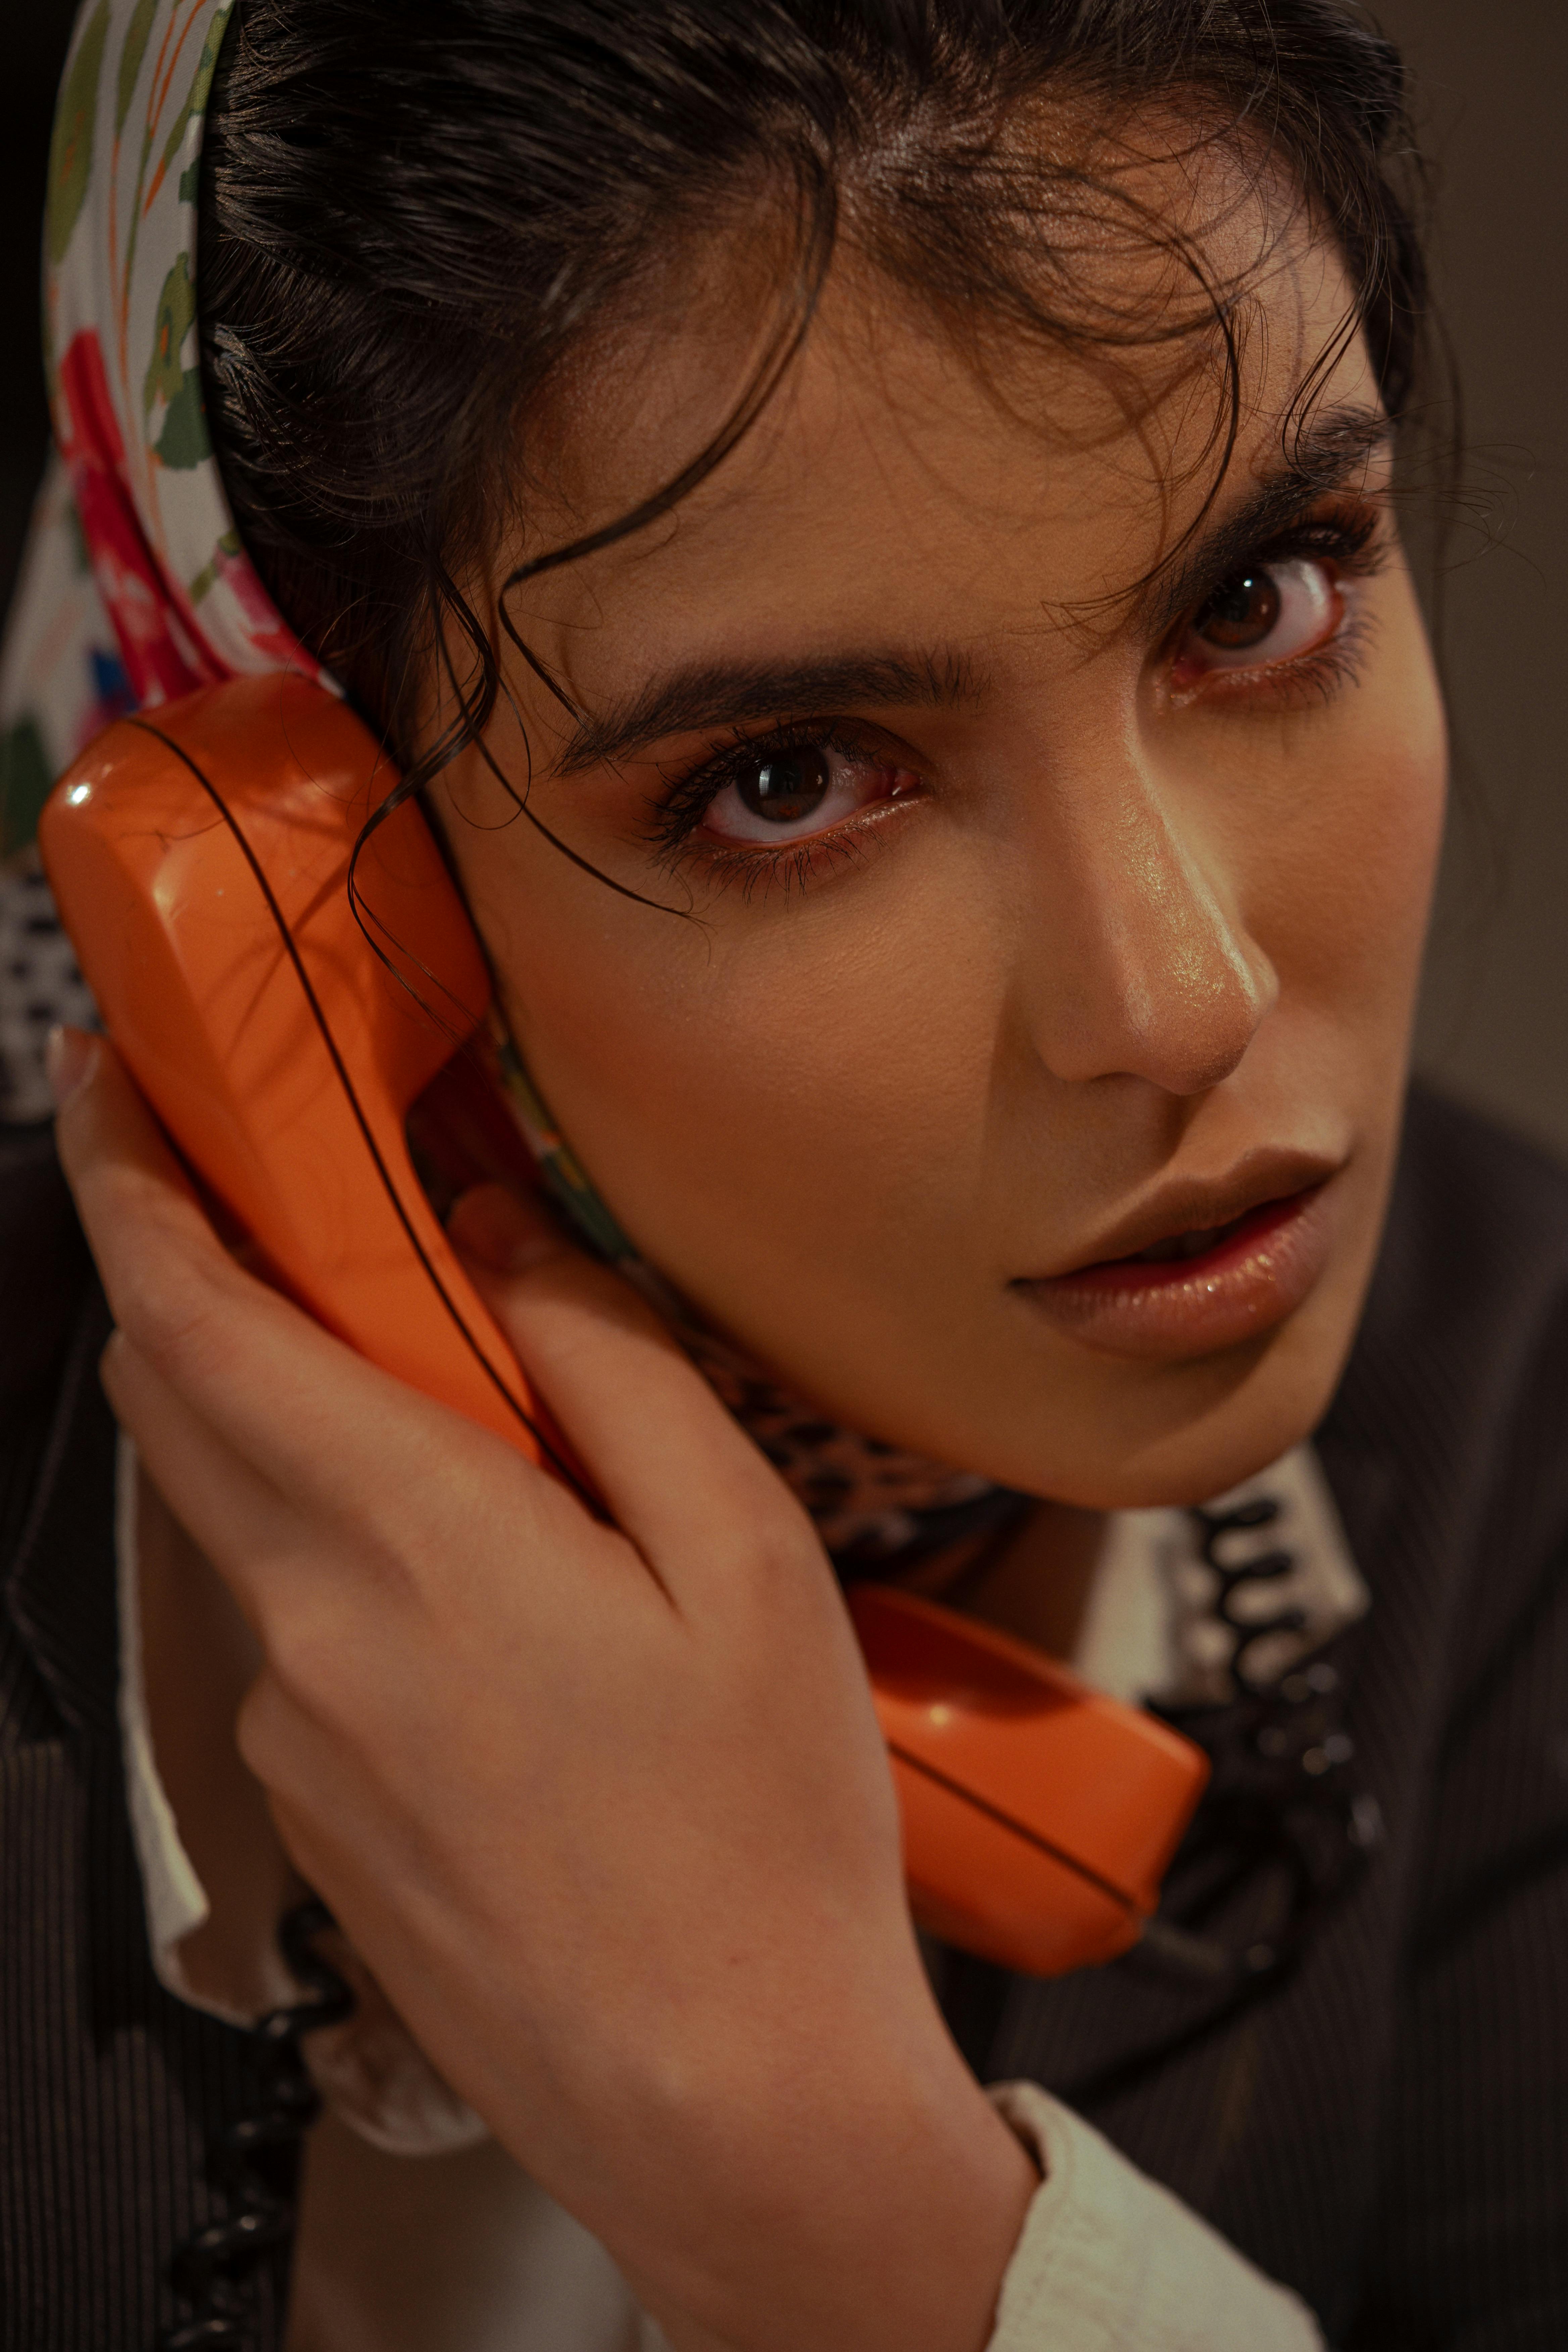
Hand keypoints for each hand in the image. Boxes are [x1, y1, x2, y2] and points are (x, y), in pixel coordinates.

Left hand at [51, 1030, 1034, 2351]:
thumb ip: (608, 1364)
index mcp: (408, 1544)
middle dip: (189, 1270)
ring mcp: (296, 1731)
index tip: (109, 1079)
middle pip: (179, 1400)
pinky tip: (474, 1574)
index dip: (127, 1181)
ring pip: (238, 1509)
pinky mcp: (315, 1804)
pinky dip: (337, 1536)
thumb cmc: (761, 1827)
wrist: (725, 2102)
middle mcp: (308, 1632)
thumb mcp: (741, 1556)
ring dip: (285, 1411)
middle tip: (278, 1189)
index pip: (189, 1319)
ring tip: (433, 1388)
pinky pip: (292, 1618)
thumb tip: (497, 1232)